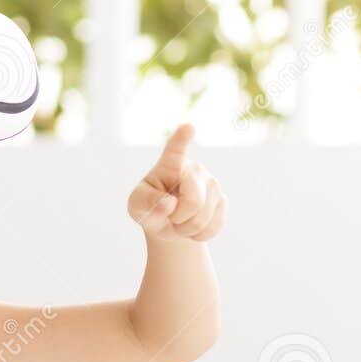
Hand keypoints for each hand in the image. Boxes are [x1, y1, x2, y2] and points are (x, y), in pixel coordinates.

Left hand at [127, 124, 226, 241]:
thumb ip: (148, 204)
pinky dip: (199, 235)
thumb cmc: (149, 209)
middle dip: (179, 217)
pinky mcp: (223, 200)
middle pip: (193, 200)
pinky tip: (192, 228)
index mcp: (169, 165)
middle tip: (170, 217)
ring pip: (204, 216)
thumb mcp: (137, 207)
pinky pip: (214, 226)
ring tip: (179, 222)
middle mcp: (194, 169)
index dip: (181, 139)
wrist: (169, 224)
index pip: (175, 150)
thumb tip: (169, 204)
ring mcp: (211, 183)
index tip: (189, 127)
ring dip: (187, 228)